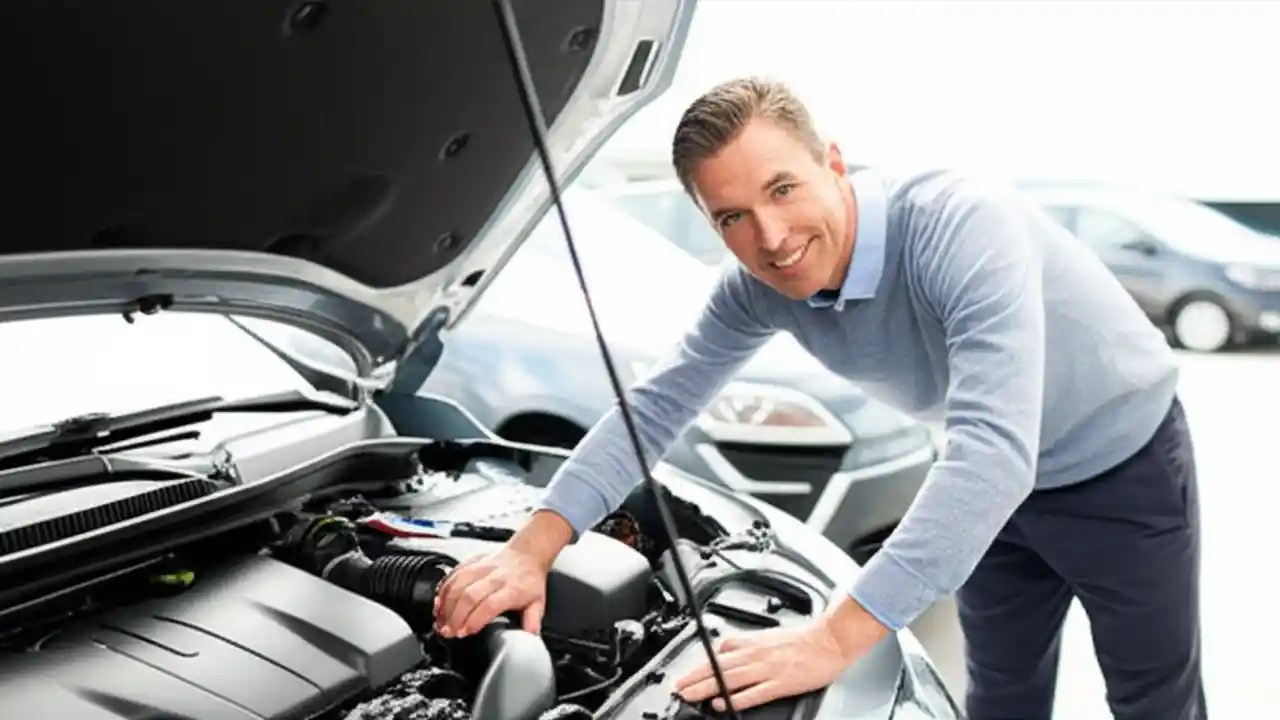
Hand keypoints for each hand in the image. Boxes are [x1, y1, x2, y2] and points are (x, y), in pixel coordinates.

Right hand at [432, 511, 571, 637]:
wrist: (527, 553)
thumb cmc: (529, 580)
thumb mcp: (537, 603)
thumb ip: (532, 622)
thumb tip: (530, 638)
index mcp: (512, 588)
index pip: (490, 604)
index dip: (474, 620)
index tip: (464, 633)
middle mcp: (495, 576)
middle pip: (469, 595)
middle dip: (455, 617)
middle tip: (448, 632)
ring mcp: (482, 567)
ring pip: (458, 584)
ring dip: (446, 604)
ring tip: (440, 621)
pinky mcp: (471, 561)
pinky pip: (453, 573)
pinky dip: (443, 589)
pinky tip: (439, 603)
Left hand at [674, 596, 888, 711]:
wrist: (830, 640)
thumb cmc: (803, 639)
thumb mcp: (767, 634)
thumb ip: (745, 642)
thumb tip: (724, 647)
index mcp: (753, 643)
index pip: (718, 655)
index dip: (698, 667)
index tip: (684, 676)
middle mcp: (756, 655)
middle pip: (718, 667)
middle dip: (695, 679)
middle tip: (678, 689)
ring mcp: (768, 669)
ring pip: (730, 679)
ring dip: (707, 688)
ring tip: (690, 696)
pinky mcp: (781, 683)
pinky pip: (754, 693)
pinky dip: (736, 699)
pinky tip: (722, 704)